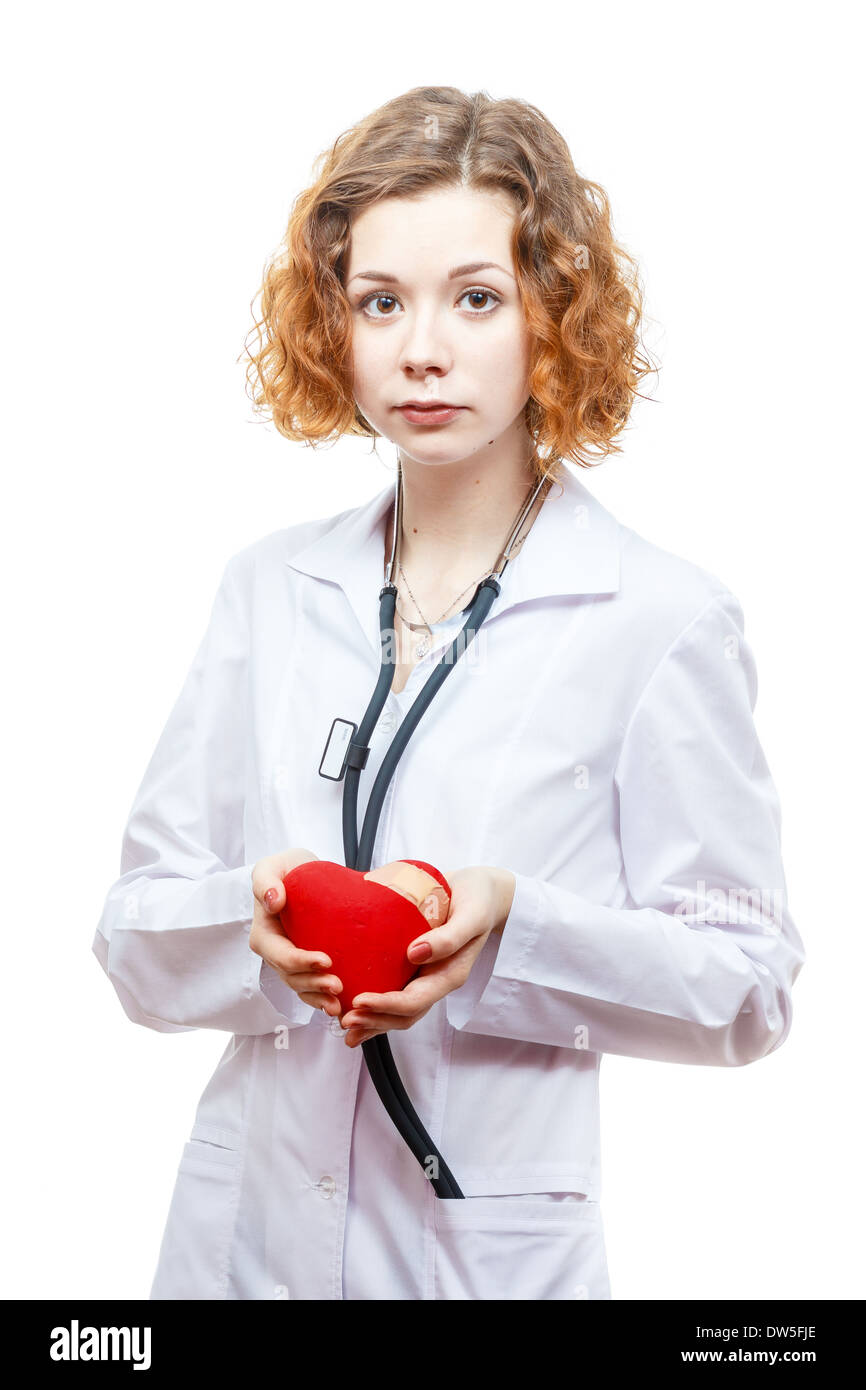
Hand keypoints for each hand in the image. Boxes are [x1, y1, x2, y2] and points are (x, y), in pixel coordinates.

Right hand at [249, 848, 344, 1012]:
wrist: (301, 874)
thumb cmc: (286, 870)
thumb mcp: (271, 867)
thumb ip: (266, 881)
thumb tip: (274, 901)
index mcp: (263, 935)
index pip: (281, 955)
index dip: (301, 962)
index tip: (325, 960)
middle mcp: (274, 953)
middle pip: (292, 976)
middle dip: (314, 985)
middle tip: (338, 986)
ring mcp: (289, 962)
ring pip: (301, 987)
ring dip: (319, 997)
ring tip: (340, 1002)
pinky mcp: (305, 966)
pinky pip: (311, 988)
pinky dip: (322, 999)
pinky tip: (338, 1006)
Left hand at [340, 866, 515, 1046]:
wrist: (482, 891)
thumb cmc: (479, 900)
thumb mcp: (471, 915)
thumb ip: (449, 937)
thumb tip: (416, 952)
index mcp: (450, 974)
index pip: (414, 1001)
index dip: (386, 1005)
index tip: (361, 1001)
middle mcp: (436, 980)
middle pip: (404, 1014)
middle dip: (374, 1020)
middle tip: (344, 1019)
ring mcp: (425, 975)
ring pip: (398, 1010)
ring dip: (371, 1019)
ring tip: (344, 1023)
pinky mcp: (415, 965)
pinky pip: (394, 990)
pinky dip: (374, 1004)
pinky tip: (353, 1004)